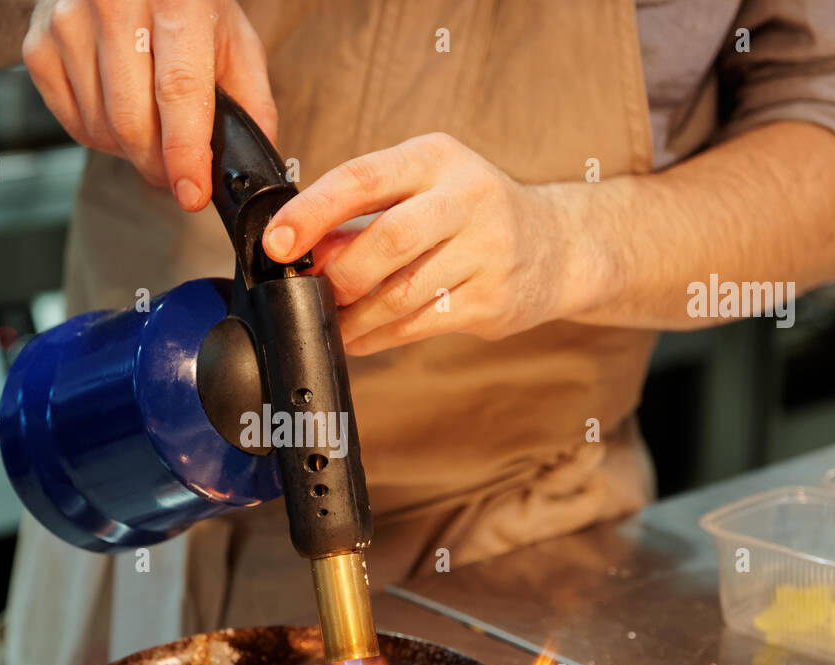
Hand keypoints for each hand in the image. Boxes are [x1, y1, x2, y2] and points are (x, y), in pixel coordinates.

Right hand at [23, 0, 276, 210]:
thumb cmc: (185, 4)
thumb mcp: (232, 39)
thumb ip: (251, 102)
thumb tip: (252, 167)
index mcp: (176, 0)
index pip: (178, 90)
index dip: (185, 152)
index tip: (191, 193)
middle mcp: (114, 5)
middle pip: (132, 122)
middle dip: (159, 166)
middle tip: (178, 172)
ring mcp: (68, 23)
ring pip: (101, 130)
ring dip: (131, 151)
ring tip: (150, 126)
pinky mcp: (39, 45)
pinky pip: (72, 124)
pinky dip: (101, 136)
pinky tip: (118, 110)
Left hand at [260, 133, 606, 354]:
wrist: (559, 246)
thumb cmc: (470, 214)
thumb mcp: (421, 191)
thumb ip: (361, 217)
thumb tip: (298, 250)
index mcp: (437, 157)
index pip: (363, 178)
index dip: (311, 212)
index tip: (275, 242)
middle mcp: (469, 197)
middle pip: (387, 240)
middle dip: (339, 274)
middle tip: (313, 291)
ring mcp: (488, 250)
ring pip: (401, 293)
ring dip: (354, 316)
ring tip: (332, 321)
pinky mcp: (494, 300)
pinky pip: (420, 325)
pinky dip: (379, 336)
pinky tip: (362, 337)